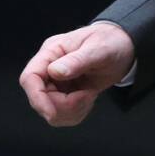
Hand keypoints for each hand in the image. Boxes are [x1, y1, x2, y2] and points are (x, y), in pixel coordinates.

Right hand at [20, 21, 135, 126]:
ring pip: (50, 110)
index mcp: (52, 52)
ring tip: (90, 95)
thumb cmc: (111, 41)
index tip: (52, 112)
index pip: (30, 77)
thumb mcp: (99, 49)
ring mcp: (56, 82)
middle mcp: (49, 67)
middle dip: (63, 105)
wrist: (124, 48)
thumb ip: (77, 60)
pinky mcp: (65, 93)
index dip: (37, 97)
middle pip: (40, 98)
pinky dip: (76, 113)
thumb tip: (54, 72)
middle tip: (88, 96)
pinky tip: (88, 98)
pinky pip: (62, 114)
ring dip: (71, 110)